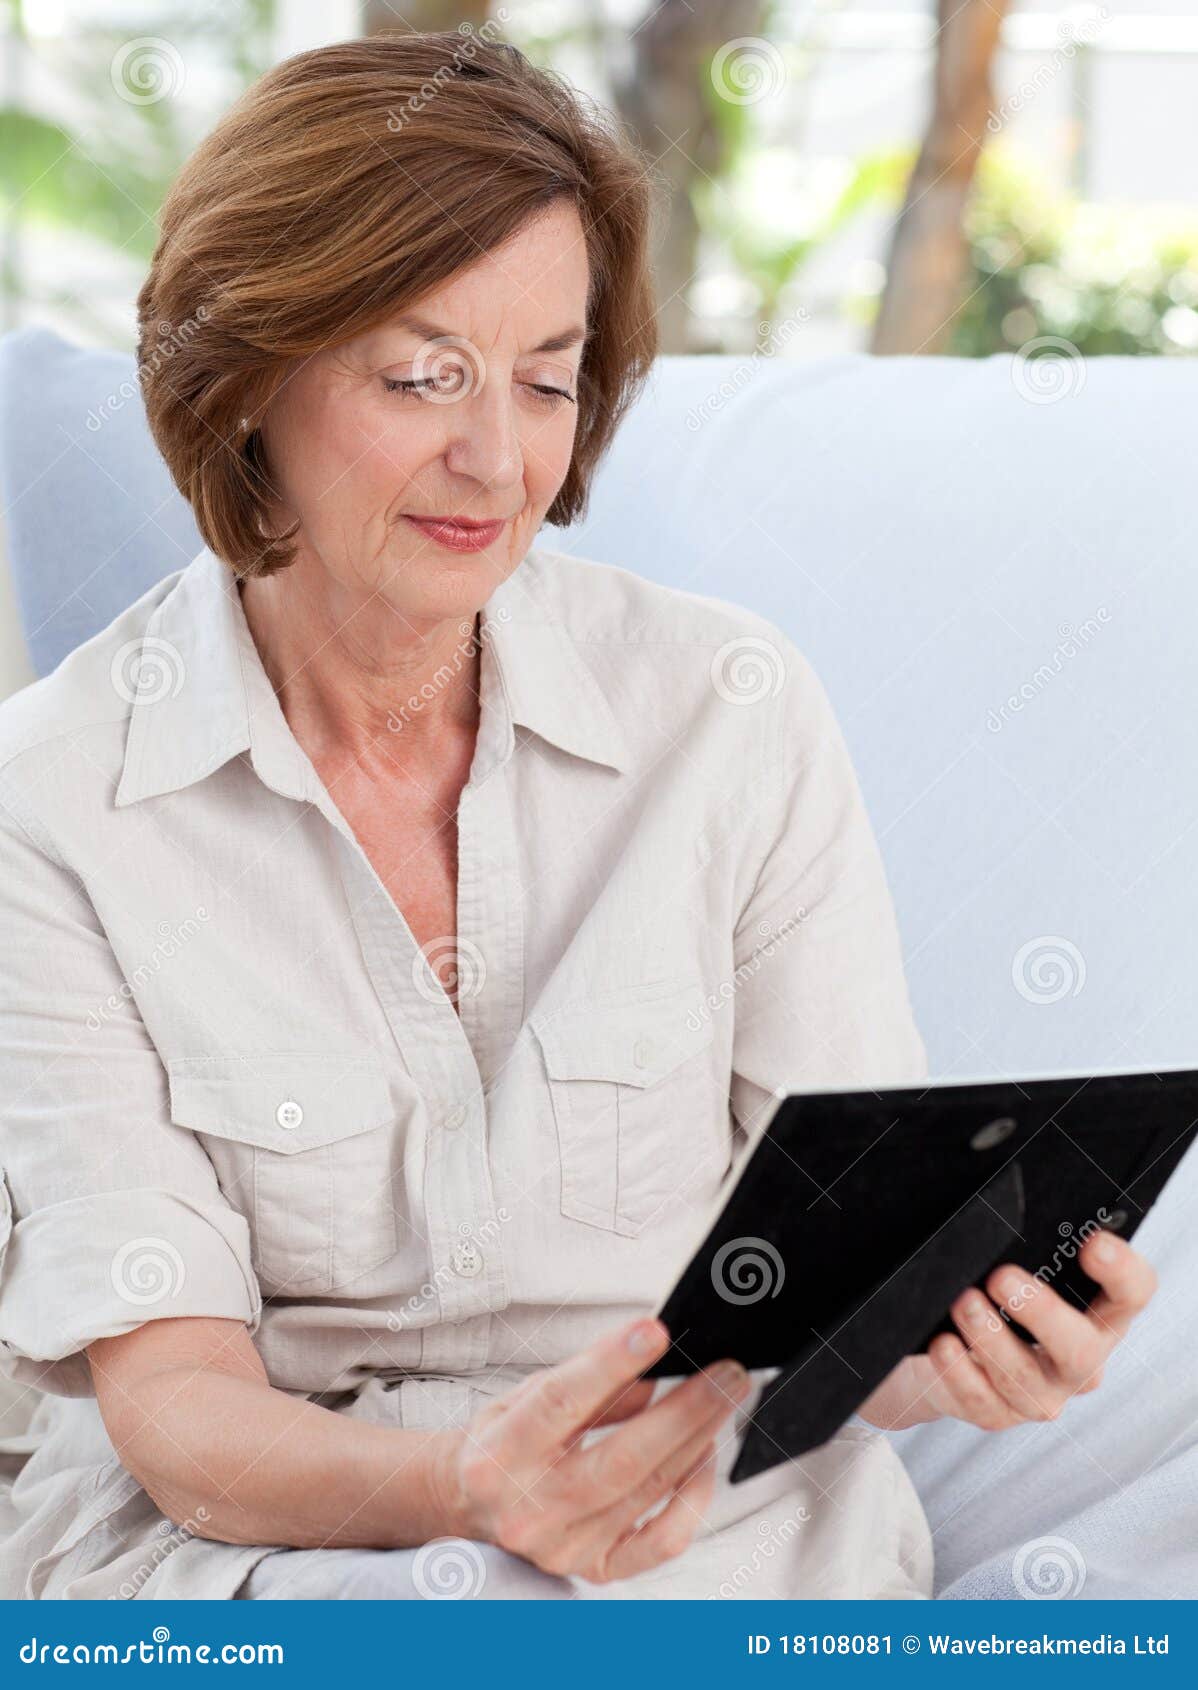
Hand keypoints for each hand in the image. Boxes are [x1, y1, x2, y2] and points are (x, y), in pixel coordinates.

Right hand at [430, 1316, 749, 1583]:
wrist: (473, 1508)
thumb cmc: (504, 1442)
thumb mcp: (522, 1395)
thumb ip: (582, 1381)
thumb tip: (648, 1367)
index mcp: (500, 1453)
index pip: (562, 1401)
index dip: (611, 1363)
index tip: (655, 1331)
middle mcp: (529, 1507)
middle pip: (623, 1458)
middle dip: (686, 1409)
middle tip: (725, 1373)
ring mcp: (564, 1545)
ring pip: (649, 1490)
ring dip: (698, 1438)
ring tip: (722, 1400)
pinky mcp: (595, 1569)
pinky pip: (663, 1540)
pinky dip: (694, 1495)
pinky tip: (704, 1456)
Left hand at [858, 1228, 1156, 1432]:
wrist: (946, 1351)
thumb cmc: (992, 1295)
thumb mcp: (1017, 1269)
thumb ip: (1027, 1250)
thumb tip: (1004, 1218)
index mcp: (1097, 1316)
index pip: (1131, 1293)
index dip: (1122, 1271)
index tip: (1093, 1244)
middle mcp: (1078, 1361)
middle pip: (1080, 1349)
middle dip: (1042, 1314)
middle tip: (1002, 1278)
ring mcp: (1041, 1394)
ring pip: (1024, 1379)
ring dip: (990, 1339)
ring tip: (964, 1304)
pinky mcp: (997, 1414)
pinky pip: (981, 1401)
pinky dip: (958, 1371)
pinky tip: (944, 1345)